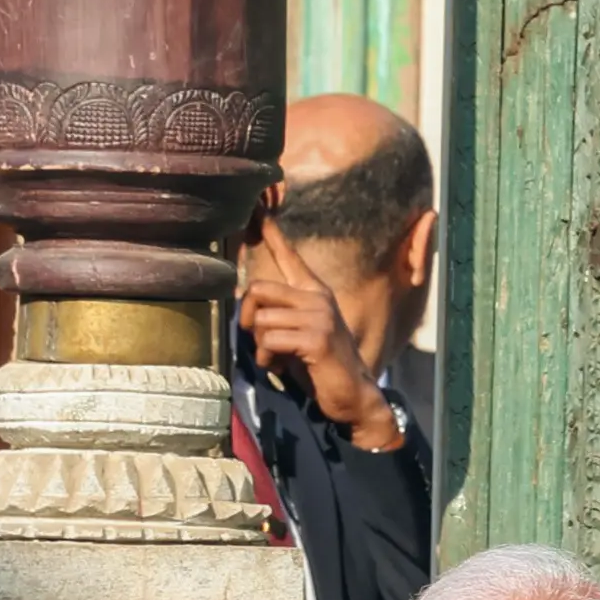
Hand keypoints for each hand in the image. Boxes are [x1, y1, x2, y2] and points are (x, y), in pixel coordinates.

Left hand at [238, 219, 402, 449]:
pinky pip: (270, 340)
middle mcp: (317, 298)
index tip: (258, 204)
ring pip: (261, 319)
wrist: (353, 395)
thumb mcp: (299, 333)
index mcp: (314, 292)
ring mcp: (319, 317)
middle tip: (254, 336)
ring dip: (259, 346)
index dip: (271, 230)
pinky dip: (267, 358)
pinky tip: (280, 366)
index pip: (289, 256)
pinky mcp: (316, 338)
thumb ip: (279, 315)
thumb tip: (246, 312)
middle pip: (259, 288)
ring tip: (276, 358)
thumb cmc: (322, 366)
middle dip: (247, 316)